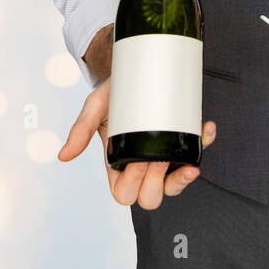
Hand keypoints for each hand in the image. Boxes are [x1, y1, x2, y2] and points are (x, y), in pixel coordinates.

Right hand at [58, 75, 216, 209]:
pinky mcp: (180, 143)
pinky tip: (206, 129)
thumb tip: (63, 156)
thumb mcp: (94, 109)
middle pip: (151, 198)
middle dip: (156, 183)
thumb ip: (80, 130)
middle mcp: (140, 165)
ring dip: (183, 179)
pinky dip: (204, 145)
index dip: (132, 184)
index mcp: (117, 163)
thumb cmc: (112, 94)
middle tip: (157, 157)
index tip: (137, 160)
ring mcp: (163, 157)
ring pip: (175, 187)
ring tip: (187, 162)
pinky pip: (195, 153)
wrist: (132, 71)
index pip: (123, 193)